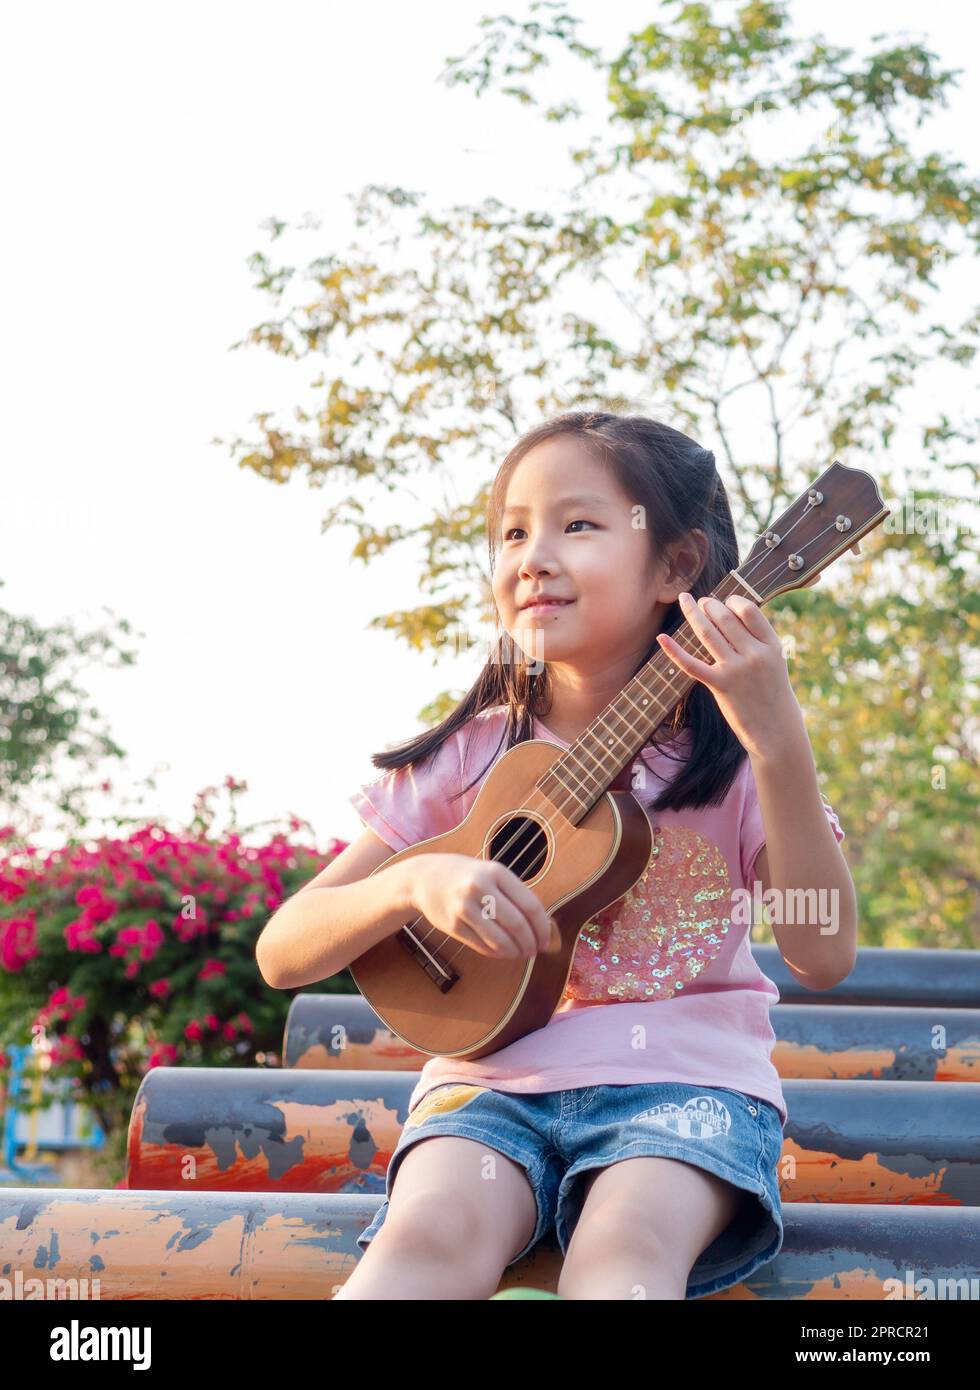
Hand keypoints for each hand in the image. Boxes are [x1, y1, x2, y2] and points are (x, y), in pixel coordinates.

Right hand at [410, 854, 559, 959]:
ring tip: (520, 953)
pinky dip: (497, 953)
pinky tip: (503, 952)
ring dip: (515, 951)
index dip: (542, 927)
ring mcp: (463, 907)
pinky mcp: (452, 925)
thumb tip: (544, 927)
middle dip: (530, 942)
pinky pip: (481, 945)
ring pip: (499, 939)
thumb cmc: (466, 876)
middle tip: (534, 951)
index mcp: (495, 871)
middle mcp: (479, 887)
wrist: (425, 876)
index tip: (547, 939)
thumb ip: (515, 894)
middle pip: (516, 924)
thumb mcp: (491, 873)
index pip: (529, 905)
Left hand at [656, 592, 804, 760]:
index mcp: (771, 645)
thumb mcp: (775, 661)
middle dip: (709, 606)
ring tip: (687, 602)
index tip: (725, 601)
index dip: (733, 601)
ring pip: (707, 634)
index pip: (749, 611)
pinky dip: (674, 651)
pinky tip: (661, 638)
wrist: (775, 728)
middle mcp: (754, 655)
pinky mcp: (720, 686)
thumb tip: (733, 615)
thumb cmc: (772, 691)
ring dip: (694, 614)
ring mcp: (736, 670)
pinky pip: (692, 665)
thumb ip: (757, 639)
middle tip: (701, 601)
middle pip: (725, 619)